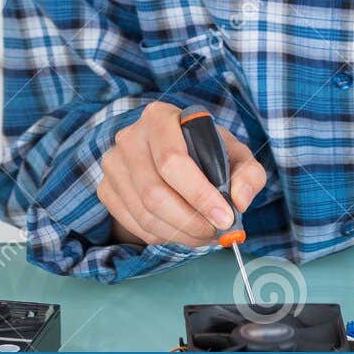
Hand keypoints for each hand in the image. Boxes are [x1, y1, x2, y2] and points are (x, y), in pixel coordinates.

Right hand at [98, 101, 266, 246]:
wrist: (168, 153)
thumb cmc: (205, 151)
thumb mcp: (235, 154)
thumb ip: (248, 174)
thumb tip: (239, 201)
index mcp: (159, 117)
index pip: (172, 160)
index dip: (199, 194)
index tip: (225, 218)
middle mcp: (129, 137)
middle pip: (155, 192)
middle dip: (190, 221)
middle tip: (216, 233)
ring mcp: (113, 163)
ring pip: (144, 212)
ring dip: (180, 233)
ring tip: (204, 235)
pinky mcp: (105, 188)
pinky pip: (133, 223)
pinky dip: (162, 236)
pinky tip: (182, 232)